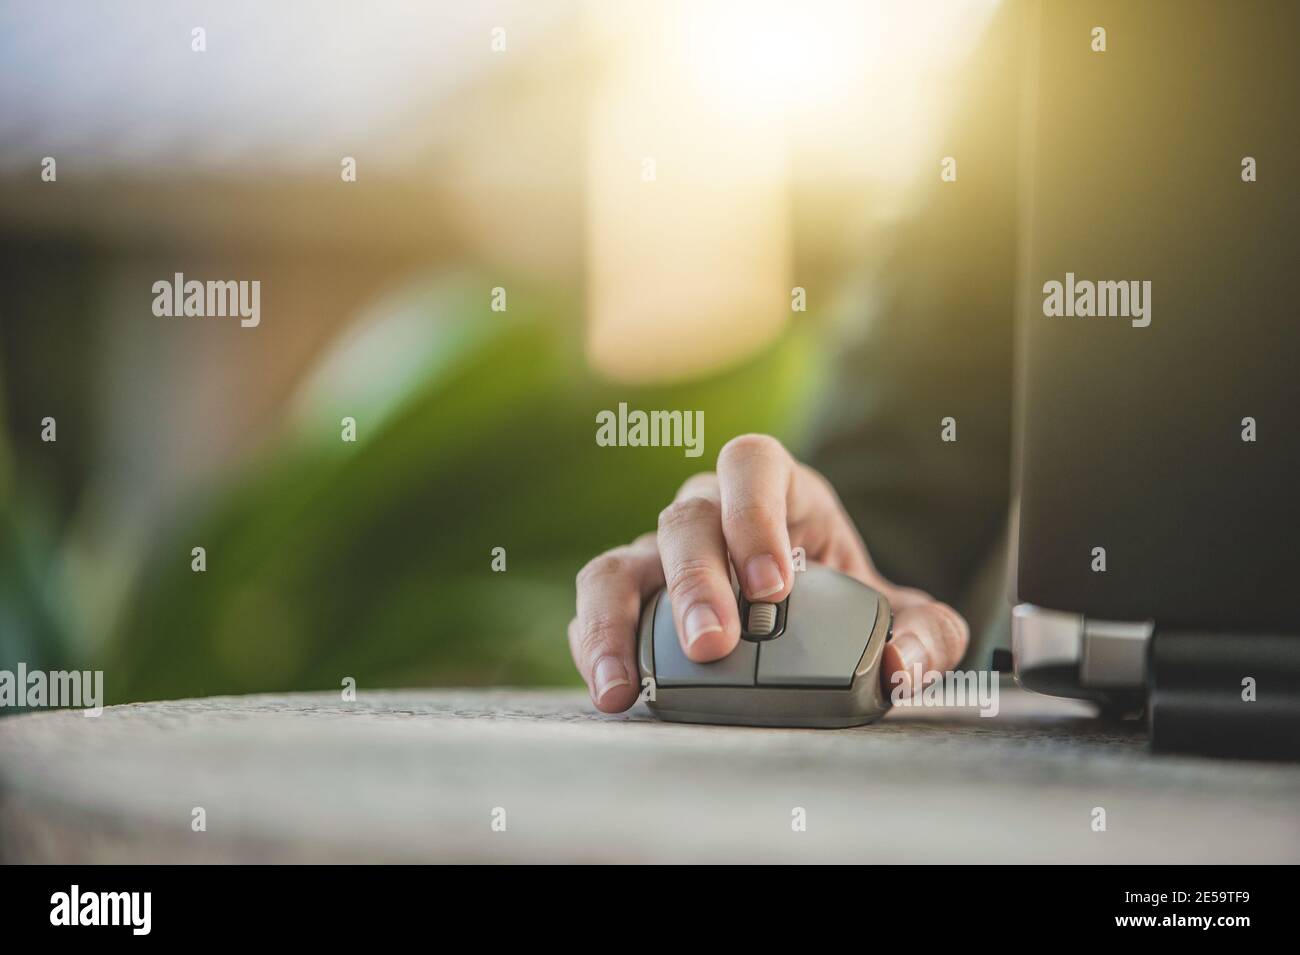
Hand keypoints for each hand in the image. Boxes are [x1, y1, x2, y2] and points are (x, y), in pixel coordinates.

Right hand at [569, 434, 969, 711]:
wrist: (816, 629)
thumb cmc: (853, 607)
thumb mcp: (906, 616)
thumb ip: (928, 634)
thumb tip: (901, 668)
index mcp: (779, 491)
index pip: (751, 464)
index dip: (754, 512)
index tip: (774, 584)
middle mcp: (709, 514)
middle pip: (684, 518)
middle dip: (694, 580)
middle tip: (713, 644)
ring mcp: (660, 557)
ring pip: (618, 563)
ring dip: (617, 620)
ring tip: (626, 684)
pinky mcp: (630, 604)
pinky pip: (594, 613)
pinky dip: (594, 648)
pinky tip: (612, 691)